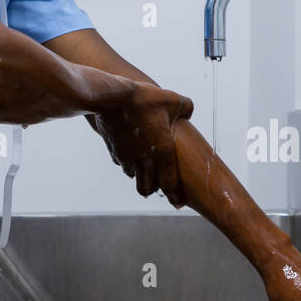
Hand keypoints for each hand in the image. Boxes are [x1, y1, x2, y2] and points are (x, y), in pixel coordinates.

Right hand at [85, 80, 193, 206]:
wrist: (112, 96)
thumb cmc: (145, 99)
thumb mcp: (174, 100)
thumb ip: (187, 108)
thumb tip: (188, 112)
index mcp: (162, 152)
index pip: (169, 184)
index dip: (174, 196)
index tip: (178, 204)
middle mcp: (144, 160)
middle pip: (147, 188)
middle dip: (154, 190)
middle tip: (160, 186)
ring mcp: (127, 156)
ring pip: (133, 177)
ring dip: (140, 176)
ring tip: (145, 169)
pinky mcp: (114, 150)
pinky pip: (122, 163)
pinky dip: (127, 163)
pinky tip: (131, 154)